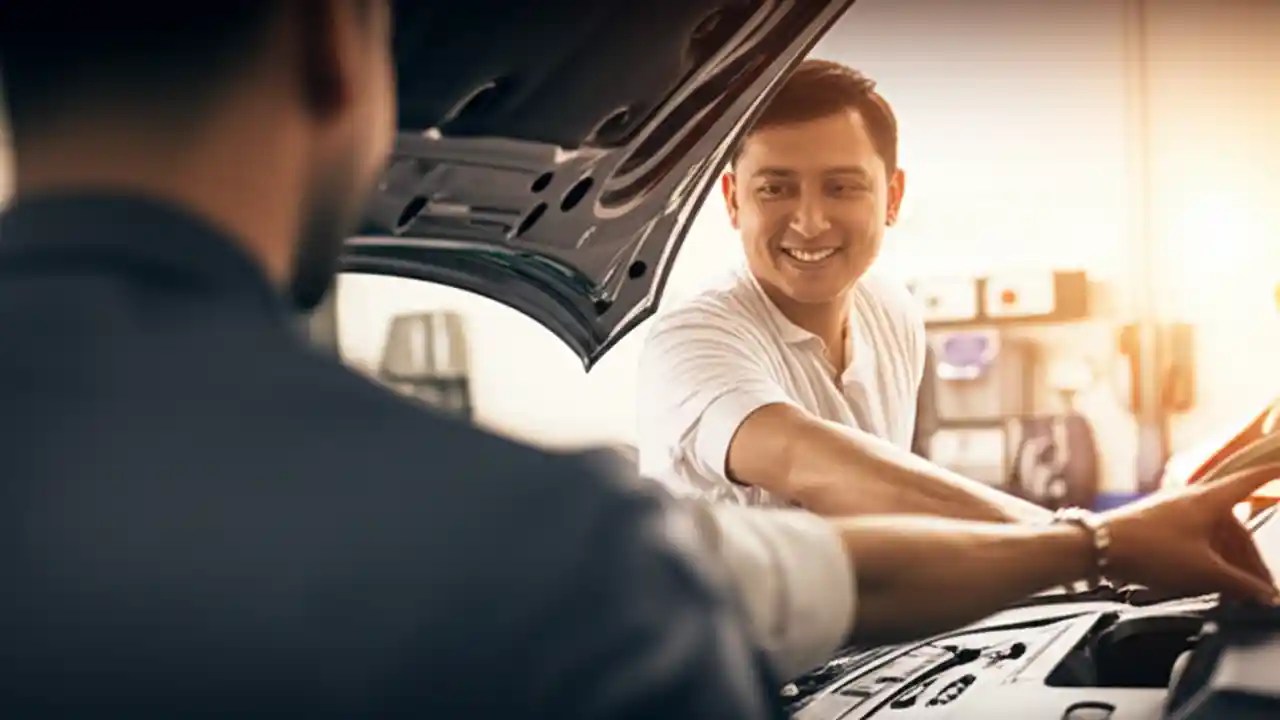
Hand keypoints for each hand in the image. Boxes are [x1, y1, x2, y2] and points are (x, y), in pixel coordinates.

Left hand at [1102, 463, 1279, 604]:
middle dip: (1251, 560)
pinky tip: (1211, 585)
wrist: (1097, 548)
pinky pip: (1195, 543)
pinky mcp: (1159, 529)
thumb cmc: (1150, 550)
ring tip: (1239, 595)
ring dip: (1230, 566)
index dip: (1270, 476)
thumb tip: (1267, 597)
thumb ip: (1240, 586)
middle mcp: (1193, 502)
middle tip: (1264, 590)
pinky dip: (1209, 562)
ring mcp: (1174, 515)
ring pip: (1214, 539)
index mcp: (1209, 500)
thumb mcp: (1203, 572)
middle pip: (1235, 528)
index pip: (1249, 481)